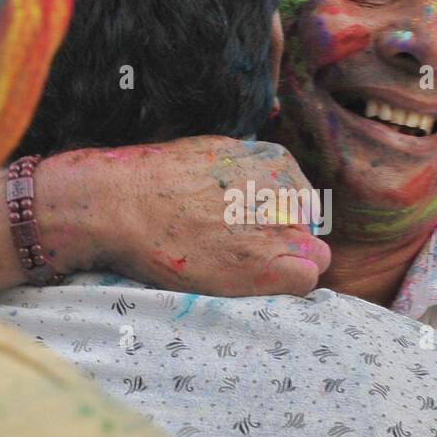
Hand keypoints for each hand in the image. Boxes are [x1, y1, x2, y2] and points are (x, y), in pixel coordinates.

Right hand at [40, 136, 331, 295]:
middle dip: (290, 242)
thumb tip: (262, 186)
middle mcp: (283, 192)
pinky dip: (285, 285)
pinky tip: (253, 283)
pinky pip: (305, 279)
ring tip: (245, 268)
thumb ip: (247, 168)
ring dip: (287, 265)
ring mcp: (276, 228)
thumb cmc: (154, 181)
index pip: (306, 200)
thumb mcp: (213, 152)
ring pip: (314, 256)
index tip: (259, 231)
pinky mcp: (263, 264)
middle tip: (251, 254)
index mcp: (274, 162)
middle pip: (311, 229)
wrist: (122, 204)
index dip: (285, 220)